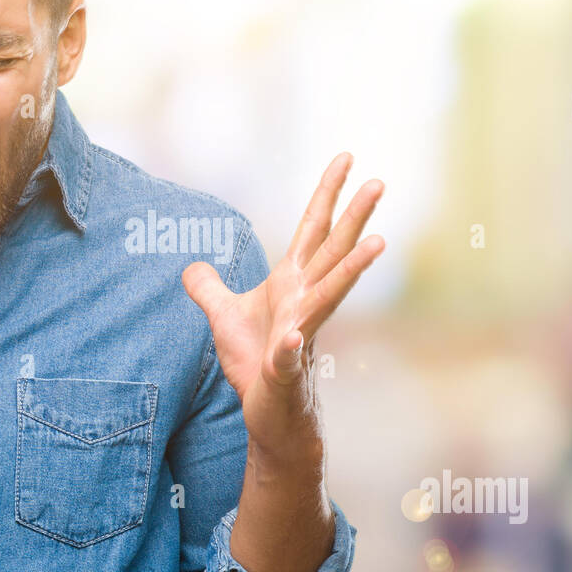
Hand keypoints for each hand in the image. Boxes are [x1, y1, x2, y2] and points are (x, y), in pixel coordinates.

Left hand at [182, 153, 383, 459]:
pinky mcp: (285, 372)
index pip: (313, 229)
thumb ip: (208, 288)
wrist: (269, 413)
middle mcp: (304, 302)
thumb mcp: (223, 317)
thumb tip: (191, 266)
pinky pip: (288, 358)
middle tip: (379, 182)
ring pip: (329, 297)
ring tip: (376, 245)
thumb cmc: (255, 363)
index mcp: (292, 283)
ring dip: (351, 272)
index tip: (346, 157)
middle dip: (355, 217)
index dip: (327, 193)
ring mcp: (300, 336)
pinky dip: (291, 349)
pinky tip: (293, 339)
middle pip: (333, 252)